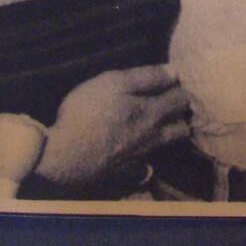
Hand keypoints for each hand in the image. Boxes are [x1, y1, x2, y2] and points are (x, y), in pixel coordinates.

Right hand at [34, 65, 189, 188]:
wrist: (63, 157)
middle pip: (182, 129)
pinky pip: (146, 166)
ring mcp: (141, 158)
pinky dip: (147, 157)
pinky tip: (136, 150)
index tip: (174, 82)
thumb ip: (146, 77)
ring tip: (155, 126)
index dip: (181, 89)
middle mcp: (153, 138)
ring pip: (166, 147)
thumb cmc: (87, 113)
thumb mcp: (113, 83)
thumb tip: (174, 72)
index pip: (181, 101)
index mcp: (152, 113)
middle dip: (180, 116)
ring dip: (167, 136)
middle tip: (169, 104)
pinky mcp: (126, 173)